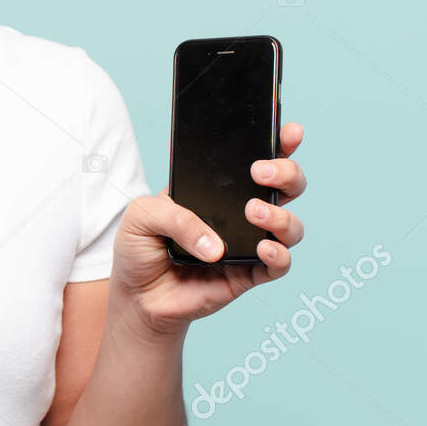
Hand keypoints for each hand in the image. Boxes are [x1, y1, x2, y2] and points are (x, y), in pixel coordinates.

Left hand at [109, 122, 308, 338]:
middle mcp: (240, 213)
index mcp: (217, 189)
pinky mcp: (249, 274)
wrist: (136, 294)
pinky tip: (263, 248)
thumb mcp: (142, 215)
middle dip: (286, 172)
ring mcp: (248, 243)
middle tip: (259, 172)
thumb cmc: (139, 248)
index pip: (254, 159)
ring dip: (280, 215)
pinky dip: (279, 254)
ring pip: (290, 225)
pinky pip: (279, 264)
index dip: (278, 143)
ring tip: (253, 212)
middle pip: (285, 186)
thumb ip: (174, 216)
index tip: (288, 131)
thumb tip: (215, 244)